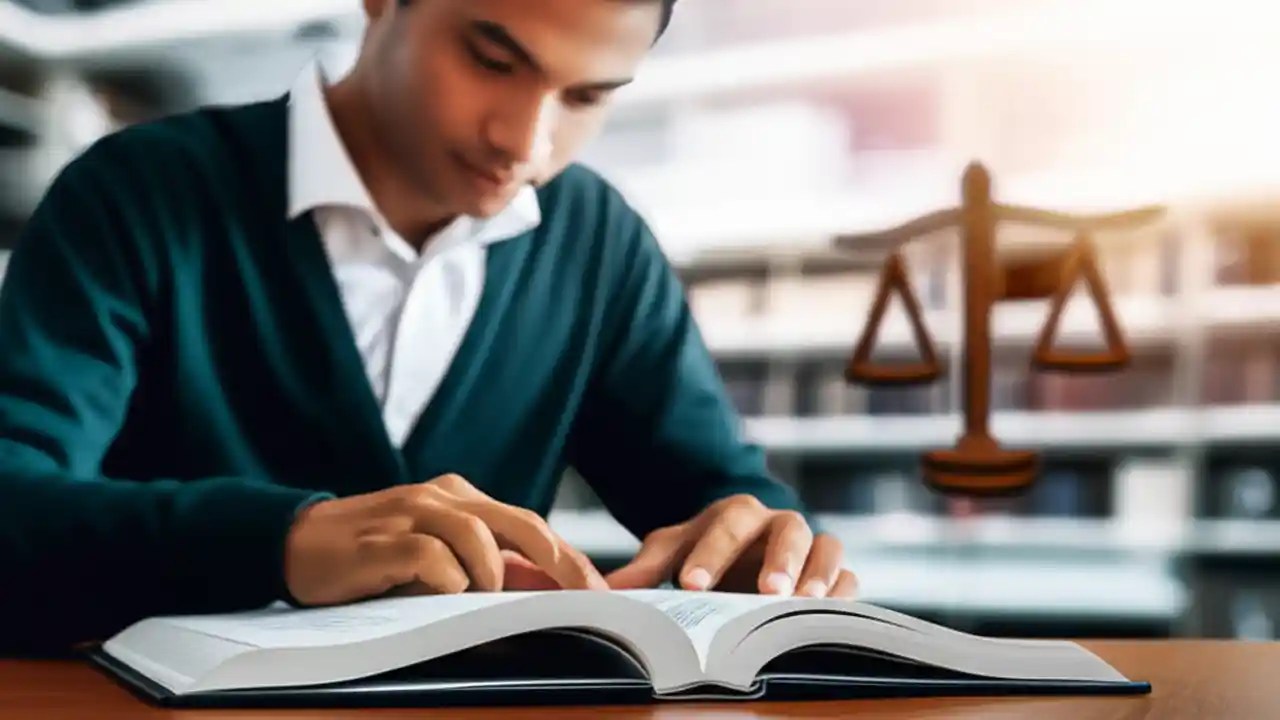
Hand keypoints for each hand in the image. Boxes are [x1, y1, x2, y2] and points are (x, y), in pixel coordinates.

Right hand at [284, 474, 607, 604]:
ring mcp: (411, 513)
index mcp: (460, 498)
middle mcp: (441, 497)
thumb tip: (543, 587)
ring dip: (491, 573)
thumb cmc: (373, 554)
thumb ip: (485, 566)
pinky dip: (447, 578)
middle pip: (517, 520)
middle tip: (584, 594)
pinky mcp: (382, 539)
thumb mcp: (436, 557)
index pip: (528, 524)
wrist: (297, 543)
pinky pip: (430, 555)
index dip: (568, 557)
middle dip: (559, 560)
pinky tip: (441, 591)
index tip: (599, 590)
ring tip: (484, 598)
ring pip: (477, 533)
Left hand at [605, 495, 856, 598]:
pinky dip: (843, 594)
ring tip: (802, 602)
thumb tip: (604, 587)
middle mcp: (778, 523)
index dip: (711, 554)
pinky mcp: (834, 572)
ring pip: (827, 548)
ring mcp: (811, 546)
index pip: (727, 524)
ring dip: (818, 573)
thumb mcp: (673, 553)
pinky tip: (828, 614)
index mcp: (737, 513)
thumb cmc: (705, 552)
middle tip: (766, 590)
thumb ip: (645, 568)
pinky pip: (848, 578)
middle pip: (788, 529)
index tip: (693, 585)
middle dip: (779, 558)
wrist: (743, 555)